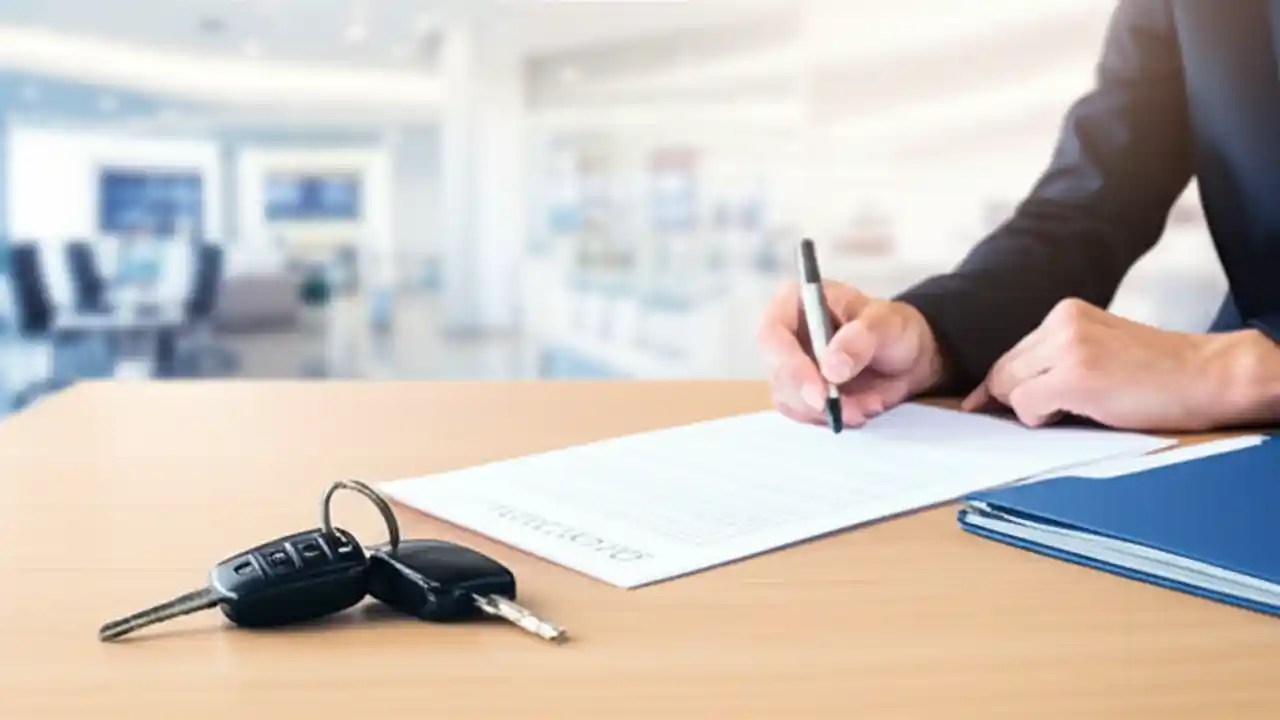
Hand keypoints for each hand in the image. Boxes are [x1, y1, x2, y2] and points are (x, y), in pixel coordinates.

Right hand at [757, 281, 946, 426]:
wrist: (906, 356)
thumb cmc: (892, 328)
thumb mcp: (886, 324)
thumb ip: (861, 339)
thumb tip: (831, 367)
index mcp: (795, 303)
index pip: (773, 334)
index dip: (789, 364)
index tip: (819, 391)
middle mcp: (784, 335)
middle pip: (776, 371)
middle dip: (807, 397)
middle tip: (840, 410)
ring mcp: (790, 367)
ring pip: (788, 398)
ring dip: (823, 411)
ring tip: (862, 407)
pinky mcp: (800, 394)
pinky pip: (804, 415)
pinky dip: (830, 418)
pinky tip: (858, 410)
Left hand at [962, 298, 1279, 430]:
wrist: (1210, 374)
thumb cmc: (1158, 373)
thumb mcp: (1100, 347)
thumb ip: (1056, 358)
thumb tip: (1001, 390)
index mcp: (1066, 313)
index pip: (1011, 353)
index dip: (1000, 385)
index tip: (980, 404)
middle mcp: (1061, 323)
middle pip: (1003, 371)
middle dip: (1013, 399)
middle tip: (1049, 414)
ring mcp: (1067, 348)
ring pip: (1009, 388)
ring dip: (1033, 409)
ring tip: (1081, 407)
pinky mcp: (1075, 376)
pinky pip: (1026, 405)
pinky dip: (1042, 419)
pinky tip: (1083, 412)